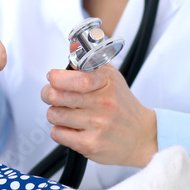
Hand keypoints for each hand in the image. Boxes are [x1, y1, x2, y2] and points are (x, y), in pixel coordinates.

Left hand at [41, 65, 157, 166]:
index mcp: (107, 83)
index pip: (77, 78)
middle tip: (53, 94)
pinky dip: (59, 130)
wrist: (142, 136)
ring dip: (55, 113)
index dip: (57, 77)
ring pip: (54, 115)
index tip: (53, 77)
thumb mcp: (111, 77)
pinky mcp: (90, 145)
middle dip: (48, 93)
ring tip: (66, 112)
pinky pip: (57, 134)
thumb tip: (72, 45)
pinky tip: (71, 127)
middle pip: (57, 95)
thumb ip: (89, 60)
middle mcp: (103, 103)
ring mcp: (97, 125)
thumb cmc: (122, 105)